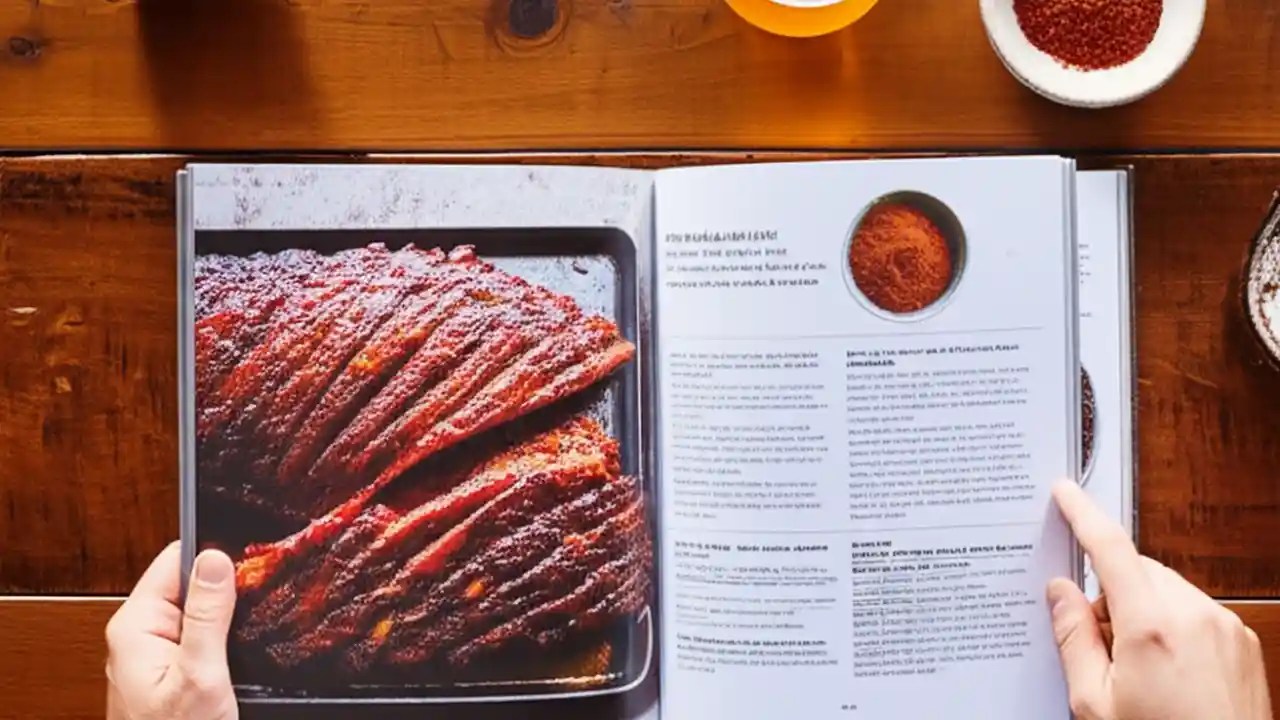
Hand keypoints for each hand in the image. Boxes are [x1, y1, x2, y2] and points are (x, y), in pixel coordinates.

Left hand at [105, 541, 239, 719]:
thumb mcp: (201, 675)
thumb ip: (208, 615)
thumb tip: (216, 558)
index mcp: (137, 626)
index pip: (175, 561)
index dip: (215, 555)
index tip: (250, 562)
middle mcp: (142, 636)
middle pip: (192, 585)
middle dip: (228, 591)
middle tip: (260, 605)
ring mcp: (157, 655)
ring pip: (202, 614)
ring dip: (228, 620)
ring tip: (249, 637)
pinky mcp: (173, 673)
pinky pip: (202, 640)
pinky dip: (224, 643)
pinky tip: (239, 657)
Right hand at [1048, 480, 1271, 719]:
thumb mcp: (1094, 702)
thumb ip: (1072, 639)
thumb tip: (1059, 592)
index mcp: (1150, 625)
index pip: (1108, 548)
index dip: (1082, 514)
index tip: (1066, 493)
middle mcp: (1193, 615)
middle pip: (1137, 572)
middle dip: (1110, 595)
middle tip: (1099, 647)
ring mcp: (1224, 627)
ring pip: (1166, 591)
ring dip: (1142, 612)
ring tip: (1137, 670)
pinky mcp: (1243, 642)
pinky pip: (1196, 612)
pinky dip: (1173, 627)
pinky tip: (1168, 673)